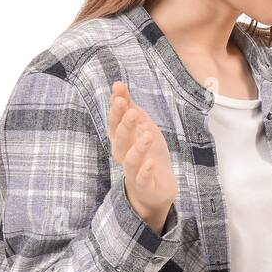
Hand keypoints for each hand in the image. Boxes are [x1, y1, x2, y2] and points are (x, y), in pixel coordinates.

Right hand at [107, 80, 177, 232]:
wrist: (156, 187)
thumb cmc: (147, 152)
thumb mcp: (140, 126)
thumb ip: (128, 106)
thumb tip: (117, 84)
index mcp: (121, 139)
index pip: (115, 122)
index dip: (116, 110)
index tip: (119, 94)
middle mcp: (123, 154)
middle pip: (120, 140)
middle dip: (125, 126)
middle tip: (132, 112)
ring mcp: (133, 170)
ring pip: (130, 159)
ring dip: (138, 147)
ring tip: (148, 134)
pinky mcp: (144, 185)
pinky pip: (142, 178)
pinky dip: (146, 171)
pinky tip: (151, 163)